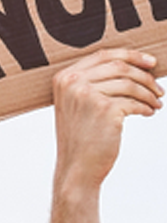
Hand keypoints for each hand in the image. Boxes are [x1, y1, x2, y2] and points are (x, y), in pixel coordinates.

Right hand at [52, 49, 160, 192]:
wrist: (76, 167)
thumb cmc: (80, 137)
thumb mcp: (77, 104)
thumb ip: (93, 82)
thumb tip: (133, 66)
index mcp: (64, 78)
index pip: (103, 55)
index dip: (131, 55)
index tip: (150, 63)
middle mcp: (73, 83)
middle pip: (120, 67)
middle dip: (145, 76)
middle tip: (158, 88)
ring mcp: (87, 95)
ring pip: (131, 84)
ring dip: (149, 93)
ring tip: (156, 103)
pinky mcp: (105, 109)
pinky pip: (134, 101)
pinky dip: (146, 107)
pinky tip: (147, 112)